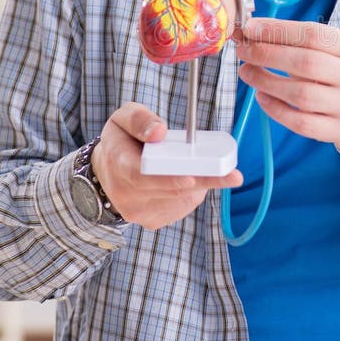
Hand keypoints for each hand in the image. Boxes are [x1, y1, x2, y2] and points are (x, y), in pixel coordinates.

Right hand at [90, 102, 242, 230]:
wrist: (106, 174)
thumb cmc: (121, 141)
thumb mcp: (122, 118)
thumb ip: (139, 119)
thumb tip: (159, 131)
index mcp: (117, 163)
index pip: (141, 175)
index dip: (167, 178)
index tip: (191, 177)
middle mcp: (126, 193)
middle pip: (169, 190)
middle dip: (203, 181)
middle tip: (233, 177)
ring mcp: (139, 211)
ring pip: (179, 199)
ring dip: (201, 184)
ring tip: (215, 170)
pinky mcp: (152, 221)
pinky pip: (181, 206)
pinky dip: (193, 192)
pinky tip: (192, 179)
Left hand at [235, 18, 339, 154]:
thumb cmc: (334, 70)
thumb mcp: (326, 47)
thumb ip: (292, 37)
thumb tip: (250, 31)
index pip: (313, 34)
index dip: (278, 30)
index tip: (250, 29)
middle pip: (307, 63)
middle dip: (268, 55)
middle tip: (244, 51)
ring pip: (301, 95)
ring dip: (266, 81)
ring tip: (247, 72)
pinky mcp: (337, 130)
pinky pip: (300, 123)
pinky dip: (275, 109)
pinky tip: (261, 96)